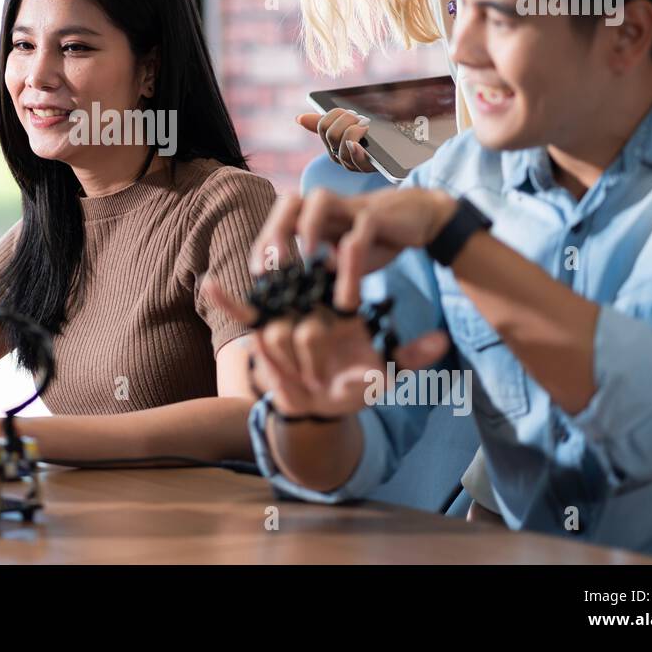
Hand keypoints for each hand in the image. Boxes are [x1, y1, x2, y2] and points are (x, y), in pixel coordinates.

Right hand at [202, 277, 448, 418]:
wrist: (324, 402)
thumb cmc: (357, 381)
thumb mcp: (386, 372)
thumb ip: (411, 356)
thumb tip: (441, 340)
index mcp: (343, 308)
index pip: (345, 282)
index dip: (348, 266)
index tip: (351, 250)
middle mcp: (312, 306)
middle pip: (306, 327)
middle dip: (313, 360)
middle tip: (320, 380)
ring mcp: (285, 317)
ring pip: (278, 337)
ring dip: (287, 366)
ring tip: (302, 382)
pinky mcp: (263, 330)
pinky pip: (244, 313)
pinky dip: (227, 301)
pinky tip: (210, 283)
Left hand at [251, 189, 456, 306]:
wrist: (419, 218)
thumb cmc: (373, 240)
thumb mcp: (341, 258)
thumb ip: (320, 272)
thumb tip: (294, 301)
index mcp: (312, 217)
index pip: (277, 223)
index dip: (263, 245)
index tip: (257, 274)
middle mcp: (326, 207)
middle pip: (290, 201)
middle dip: (275, 230)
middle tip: (272, 265)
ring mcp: (350, 207)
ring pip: (320, 200)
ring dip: (308, 228)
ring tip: (307, 261)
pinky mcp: (377, 214)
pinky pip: (360, 232)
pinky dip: (349, 256)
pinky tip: (345, 279)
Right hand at [297, 108, 373, 172]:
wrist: (392, 149)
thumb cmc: (368, 136)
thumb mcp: (347, 126)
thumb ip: (324, 121)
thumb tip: (298, 118)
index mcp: (331, 143)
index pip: (323, 126)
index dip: (336, 114)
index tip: (351, 112)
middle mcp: (338, 155)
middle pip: (332, 134)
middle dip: (347, 120)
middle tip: (362, 118)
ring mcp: (351, 163)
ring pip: (343, 145)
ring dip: (356, 131)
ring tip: (367, 126)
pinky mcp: (366, 168)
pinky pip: (356, 160)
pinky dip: (357, 151)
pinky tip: (361, 145)